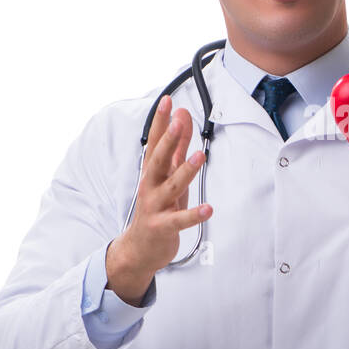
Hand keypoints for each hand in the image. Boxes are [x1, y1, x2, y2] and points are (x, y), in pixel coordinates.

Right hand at [106, 95, 210, 303]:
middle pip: (158, 159)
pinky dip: (194, 214)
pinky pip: (179, 220)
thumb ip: (177, 147)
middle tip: (178, 120)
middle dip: (168, 139)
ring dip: (185, 171)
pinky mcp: (162, 227)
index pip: (155, 142)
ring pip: (171, 186)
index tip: (167, 100)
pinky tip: (208, 208)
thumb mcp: (168, 175)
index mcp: (152, 172)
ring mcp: (155, 206)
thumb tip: (182, 118)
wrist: (139, 248)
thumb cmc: (157, 207)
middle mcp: (150, 186)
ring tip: (200, 156)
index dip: (161, 121)